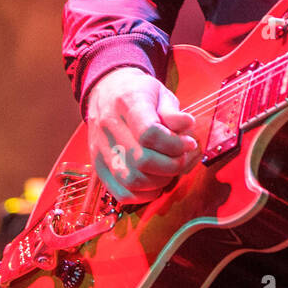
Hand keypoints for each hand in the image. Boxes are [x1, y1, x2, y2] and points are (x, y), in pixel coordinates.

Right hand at [84, 66, 198, 202]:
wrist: (106, 92)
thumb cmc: (139, 93)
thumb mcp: (160, 93)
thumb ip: (173, 112)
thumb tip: (187, 126)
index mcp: (127, 103)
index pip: (149, 133)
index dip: (175, 144)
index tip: (189, 143)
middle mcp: (109, 127)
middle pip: (142, 160)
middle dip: (171, 165)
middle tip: (182, 158)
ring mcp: (101, 149)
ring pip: (132, 180)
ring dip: (159, 181)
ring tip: (170, 170)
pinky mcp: (98, 167)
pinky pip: (121, 193)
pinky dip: (144, 195)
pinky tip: (156, 183)